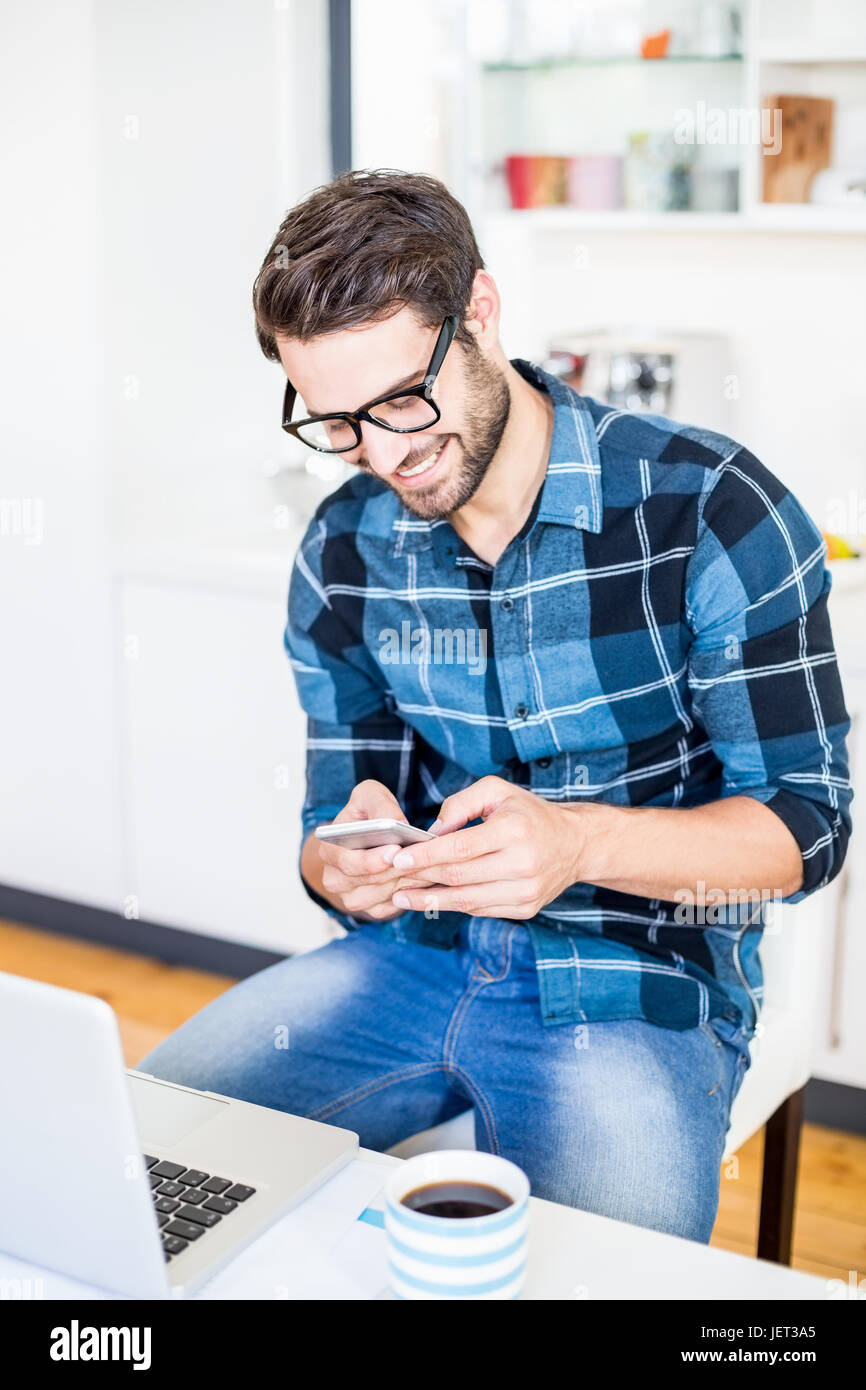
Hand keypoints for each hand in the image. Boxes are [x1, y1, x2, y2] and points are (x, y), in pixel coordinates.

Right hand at [314, 780, 435, 920]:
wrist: (361, 840)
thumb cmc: (365, 815)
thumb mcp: (368, 797)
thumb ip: (379, 804)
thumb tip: (397, 822)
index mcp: (329, 851)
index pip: (349, 862)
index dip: (372, 859)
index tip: (396, 850)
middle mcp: (335, 880)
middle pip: (372, 880)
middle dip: (400, 868)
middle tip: (426, 858)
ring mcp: (353, 898)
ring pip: (386, 894)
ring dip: (410, 881)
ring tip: (432, 865)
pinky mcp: (372, 910)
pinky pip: (394, 906)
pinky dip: (413, 892)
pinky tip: (428, 877)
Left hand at [387, 776, 586, 919]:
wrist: (576, 844)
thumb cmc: (529, 813)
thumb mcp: (497, 791)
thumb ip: (460, 804)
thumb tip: (431, 832)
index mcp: (514, 830)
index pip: (460, 847)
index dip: (426, 855)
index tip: (398, 858)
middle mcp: (523, 863)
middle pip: (460, 876)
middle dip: (421, 879)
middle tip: (391, 879)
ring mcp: (526, 891)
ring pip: (467, 900)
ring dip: (430, 900)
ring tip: (402, 897)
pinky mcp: (526, 908)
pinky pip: (481, 909)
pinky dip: (454, 905)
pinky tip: (432, 900)